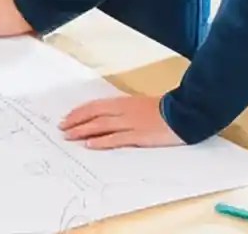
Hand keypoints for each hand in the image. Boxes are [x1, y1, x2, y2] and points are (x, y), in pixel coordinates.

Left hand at [59, 95, 182, 149]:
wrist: (185, 112)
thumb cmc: (165, 109)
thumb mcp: (141, 105)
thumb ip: (125, 110)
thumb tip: (108, 116)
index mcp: (123, 102)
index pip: (95, 106)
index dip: (79, 112)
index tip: (67, 118)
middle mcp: (123, 111)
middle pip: (94, 115)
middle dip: (76, 122)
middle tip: (62, 129)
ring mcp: (131, 123)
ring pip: (101, 126)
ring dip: (83, 131)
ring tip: (70, 137)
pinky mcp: (139, 135)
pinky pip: (116, 138)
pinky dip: (102, 141)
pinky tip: (90, 145)